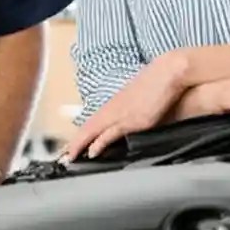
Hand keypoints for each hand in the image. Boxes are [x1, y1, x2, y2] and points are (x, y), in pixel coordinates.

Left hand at [62, 54, 186, 161]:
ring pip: (92, 131)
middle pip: (87, 128)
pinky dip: (99, 143)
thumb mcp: (141, 101)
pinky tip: (91, 152)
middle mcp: (113, 108)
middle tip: (61, 156)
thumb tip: (132, 123)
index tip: (69, 147)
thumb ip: (133, 113)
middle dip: (73, 144)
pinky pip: (110, 133)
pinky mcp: (131, 119)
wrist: (169, 72)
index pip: (92, 122)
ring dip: (78, 145)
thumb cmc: (158, 85)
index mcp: (115, 104)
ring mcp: (120, 113)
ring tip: (67, 156)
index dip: (80, 136)